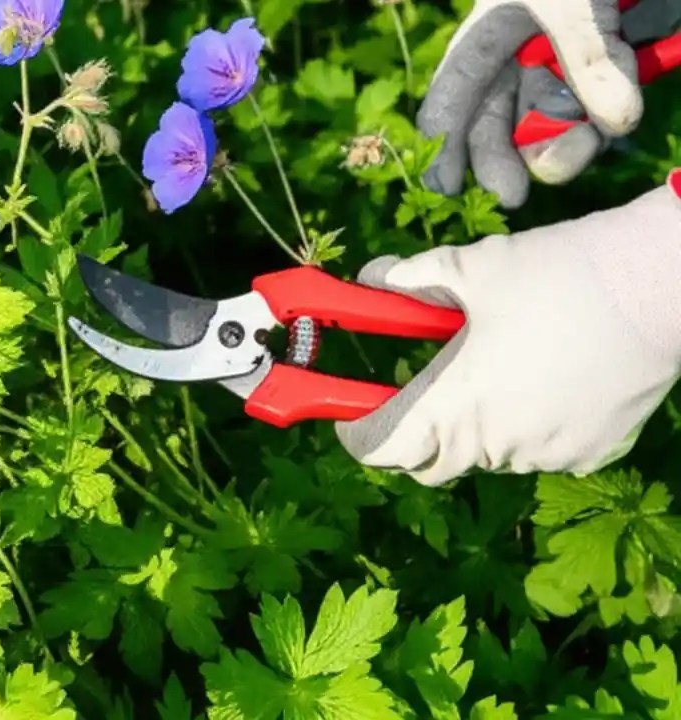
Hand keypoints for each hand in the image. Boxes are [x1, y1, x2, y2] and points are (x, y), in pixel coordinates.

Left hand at [333, 173, 680, 485]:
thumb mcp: (470, 267)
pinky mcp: (592, 451)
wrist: (658, 282)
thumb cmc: (558, 273)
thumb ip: (411, 279)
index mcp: (457, 406)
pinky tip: (544, 379)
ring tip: (490, 369)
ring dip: (477, 426)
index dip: (360, 437)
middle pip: (433, 462)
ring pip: (490, 455)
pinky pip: (541, 450)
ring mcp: (549, 453)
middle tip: (415, 395)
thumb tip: (373, 278)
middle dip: (414, 436)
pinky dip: (528, 424)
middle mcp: (499, 444)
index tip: (351, 419)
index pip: (385, 451)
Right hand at [417, 0, 680, 208]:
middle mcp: (525, 56)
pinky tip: (619, 113)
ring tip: (596, 133)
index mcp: (491, 34)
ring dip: (571, 140)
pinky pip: (602, 114)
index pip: (452, 97)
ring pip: (556, 125)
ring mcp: (571, 64)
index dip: (442, 142)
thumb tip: (617, 124)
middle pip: (500, 125)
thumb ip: (590, 60)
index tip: (447, 185)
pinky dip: (609, 121)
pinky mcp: (617, 69)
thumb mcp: (575, 3)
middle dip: (507, 159)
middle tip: (515, 194)